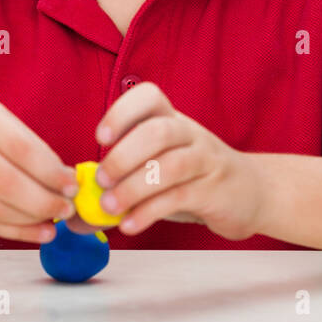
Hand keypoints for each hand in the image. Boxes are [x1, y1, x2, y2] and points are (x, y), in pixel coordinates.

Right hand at [0, 97, 76, 242]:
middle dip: (43, 200)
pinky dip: (14, 231)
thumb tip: (66, 180)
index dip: (50, 172)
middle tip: (68, 208)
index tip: (72, 185)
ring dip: (30, 220)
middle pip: (5, 182)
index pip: (20, 148)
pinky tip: (36, 233)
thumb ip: (32, 147)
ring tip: (55, 221)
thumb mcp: (0, 122)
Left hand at [92, 82, 267, 239]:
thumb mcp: (157, 169)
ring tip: (110, 208)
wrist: (250, 192)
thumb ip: (117, 186)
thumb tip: (71, 213)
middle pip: (158, 131)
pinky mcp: (215, 191)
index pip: (149, 96)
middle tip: (101, 181)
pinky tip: (130, 225)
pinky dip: (150, 212)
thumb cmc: (191, 178)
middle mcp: (189, 133)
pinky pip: (181, 197)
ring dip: (134, 187)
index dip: (122, 112)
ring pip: (170, 166)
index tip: (101, 139)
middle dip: (123, 156)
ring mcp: (206, 160)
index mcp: (171, 118)